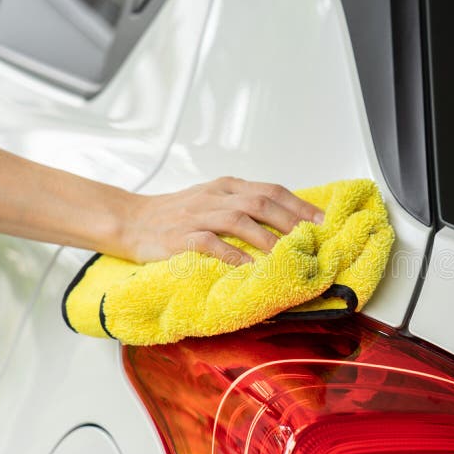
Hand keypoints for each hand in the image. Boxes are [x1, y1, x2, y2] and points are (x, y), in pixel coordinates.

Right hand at [120, 177, 323, 264]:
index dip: (299, 205)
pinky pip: (209, 243)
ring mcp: (196, 216)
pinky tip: (248, 266)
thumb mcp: (213, 200)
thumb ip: (244, 206)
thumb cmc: (176, 214)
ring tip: (288, 254)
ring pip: (239, 220)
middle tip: (312, 239)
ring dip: (267, 238)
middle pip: (260, 202)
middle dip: (291, 220)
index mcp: (226, 187)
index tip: (322, 221)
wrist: (131, 220)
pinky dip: (231, 254)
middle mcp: (215, 197)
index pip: (270, 190)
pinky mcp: (179, 237)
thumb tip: (286, 222)